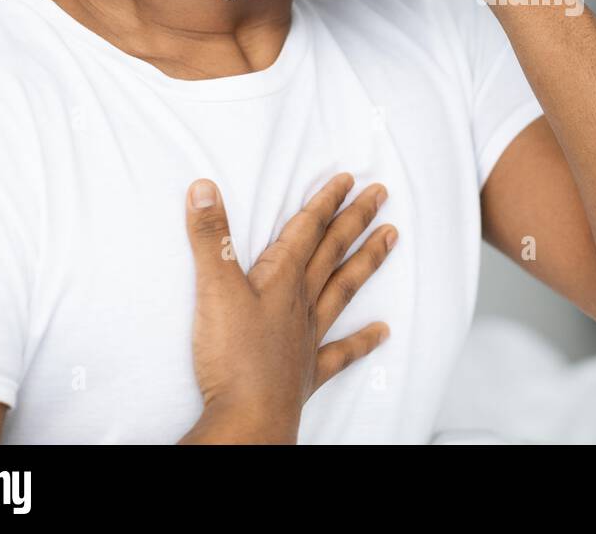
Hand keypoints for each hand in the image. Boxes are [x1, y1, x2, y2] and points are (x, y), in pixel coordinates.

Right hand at [177, 173, 396, 443]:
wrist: (249, 416)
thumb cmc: (232, 356)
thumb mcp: (214, 288)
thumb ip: (210, 238)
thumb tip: (203, 188)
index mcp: (281, 279)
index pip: (308, 230)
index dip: (326, 202)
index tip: (349, 179)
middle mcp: (301, 302)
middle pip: (333, 251)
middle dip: (356, 219)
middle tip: (382, 194)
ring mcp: (308, 336)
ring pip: (344, 289)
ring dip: (367, 260)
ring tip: (393, 237)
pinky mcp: (308, 370)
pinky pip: (342, 352)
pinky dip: (364, 341)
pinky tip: (385, 332)